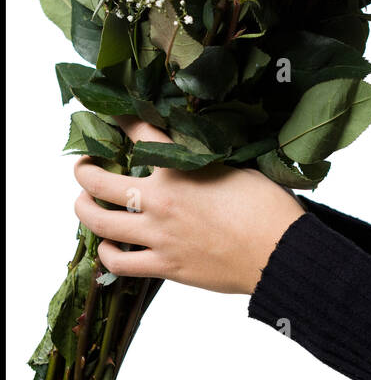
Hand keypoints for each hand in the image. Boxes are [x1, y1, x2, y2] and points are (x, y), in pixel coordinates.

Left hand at [73, 116, 308, 295]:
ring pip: (98, 221)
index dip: (122, 120)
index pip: (140, 134)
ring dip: (82, 208)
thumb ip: (204, 163)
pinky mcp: (164, 265)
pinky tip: (109, 244)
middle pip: (100, 180)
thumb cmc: (268, 208)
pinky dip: (106, 252)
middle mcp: (160, 199)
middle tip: (83, 165)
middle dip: (84, 169)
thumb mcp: (236, 169)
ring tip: (83, 202)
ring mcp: (158, 234)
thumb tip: (191, 159)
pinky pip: (118, 262)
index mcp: (181, 168)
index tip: (112, 115)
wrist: (279, 253)